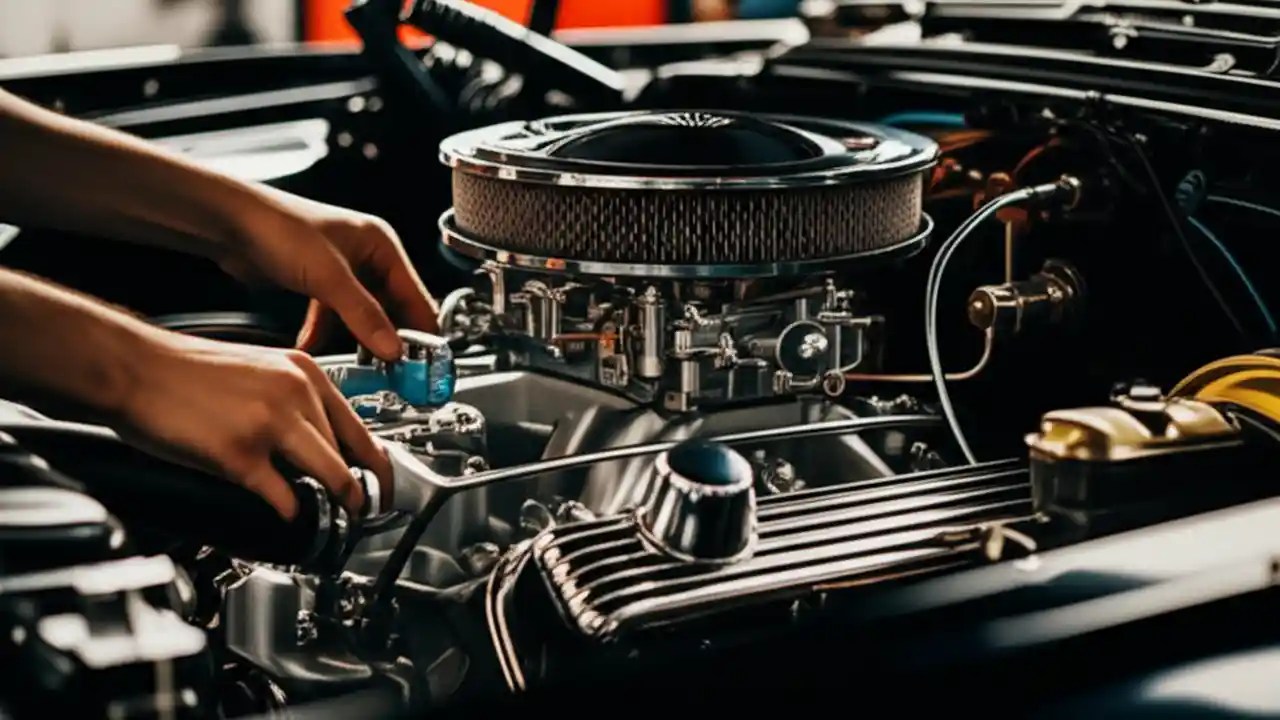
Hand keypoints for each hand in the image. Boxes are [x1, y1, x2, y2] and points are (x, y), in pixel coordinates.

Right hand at [117, 330, 392, 519]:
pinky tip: (289, 516)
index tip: (383, 487)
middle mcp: (295, 394)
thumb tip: (324, 445)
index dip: (379, 466)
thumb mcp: (261, 370)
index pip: (361, 426)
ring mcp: (270, 424)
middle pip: (349, 455)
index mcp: (304, 372)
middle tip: (361, 510)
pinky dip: (292, 512)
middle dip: (358, 490)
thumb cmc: (187, 372)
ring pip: (331, 475)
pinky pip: (284, 495)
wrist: (134, 367)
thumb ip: (296, 402)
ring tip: (339, 518)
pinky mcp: (240, 454)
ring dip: (339, 504)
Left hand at [217, 191, 438, 361]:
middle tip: (393, 373)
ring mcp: (343, 272)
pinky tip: (317, 348)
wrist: (229, 223)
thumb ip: (364, 315)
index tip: (422, 365)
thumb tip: (393, 347)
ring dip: (358, 341)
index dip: (420, 332)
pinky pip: (334, 317)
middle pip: (391, 310)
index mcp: (382, 245)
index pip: (416, 297)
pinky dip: (327, 335)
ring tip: (359, 368)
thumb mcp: (329, 277)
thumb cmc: (279, 228)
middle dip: (389, 341)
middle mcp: (367, 257)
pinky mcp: (319, 284)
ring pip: (362, 317)